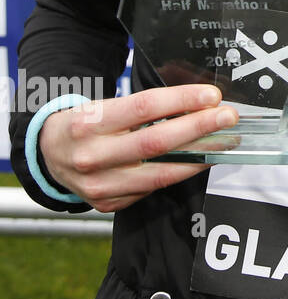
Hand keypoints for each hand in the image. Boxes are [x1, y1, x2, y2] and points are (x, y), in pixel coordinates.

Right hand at [39, 84, 237, 211]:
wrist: (48, 155)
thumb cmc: (86, 124)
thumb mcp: (104, 106)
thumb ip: (146, 107)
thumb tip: (199, 101)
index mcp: (89, 123)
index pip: (144, 107)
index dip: (182, 100)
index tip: (212, 95)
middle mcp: (91, 156)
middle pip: (156, 142)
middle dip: (199, 127)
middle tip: (228, 117)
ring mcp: (99, 185)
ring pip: (160, 173)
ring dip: (199, 156)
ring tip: (223, 142)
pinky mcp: (107, 203)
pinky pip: (153, 188)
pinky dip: (179, 173)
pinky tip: (196, 160)